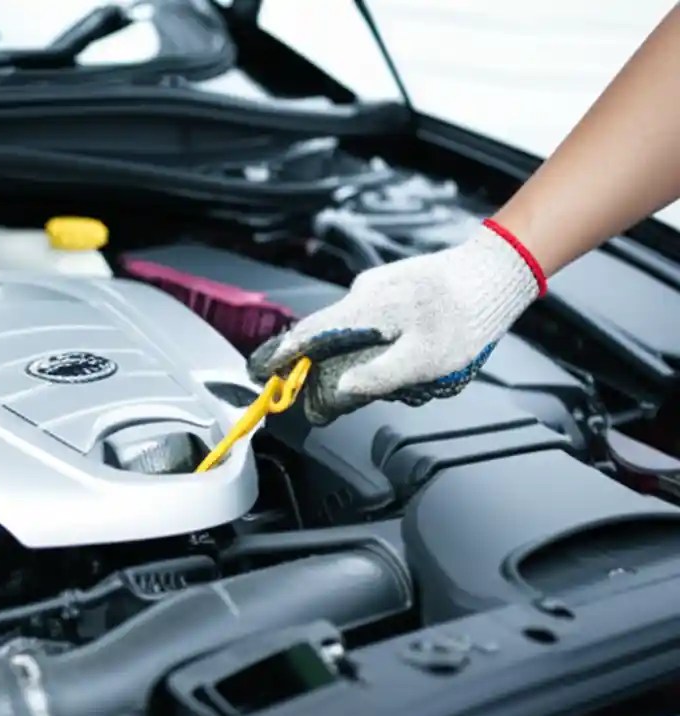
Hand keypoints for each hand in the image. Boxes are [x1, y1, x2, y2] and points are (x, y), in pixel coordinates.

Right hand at [247, 220, 546, 424]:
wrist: (498, 272)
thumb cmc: (464, 318)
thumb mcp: (424, 361)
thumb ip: (378, 377)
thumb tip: (341, 390)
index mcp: (364, 310)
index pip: (308, 334)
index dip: (282, 355)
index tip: (262, 372)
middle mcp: (364, 294)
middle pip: (329, 335)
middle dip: (329, 367)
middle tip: (333, 396)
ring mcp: (381, 288)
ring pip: (357, 331)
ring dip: (366, 357)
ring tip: (405, 378)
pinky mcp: (398, 288)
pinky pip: (378, 322)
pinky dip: (385, 343)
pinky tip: (417, 355)